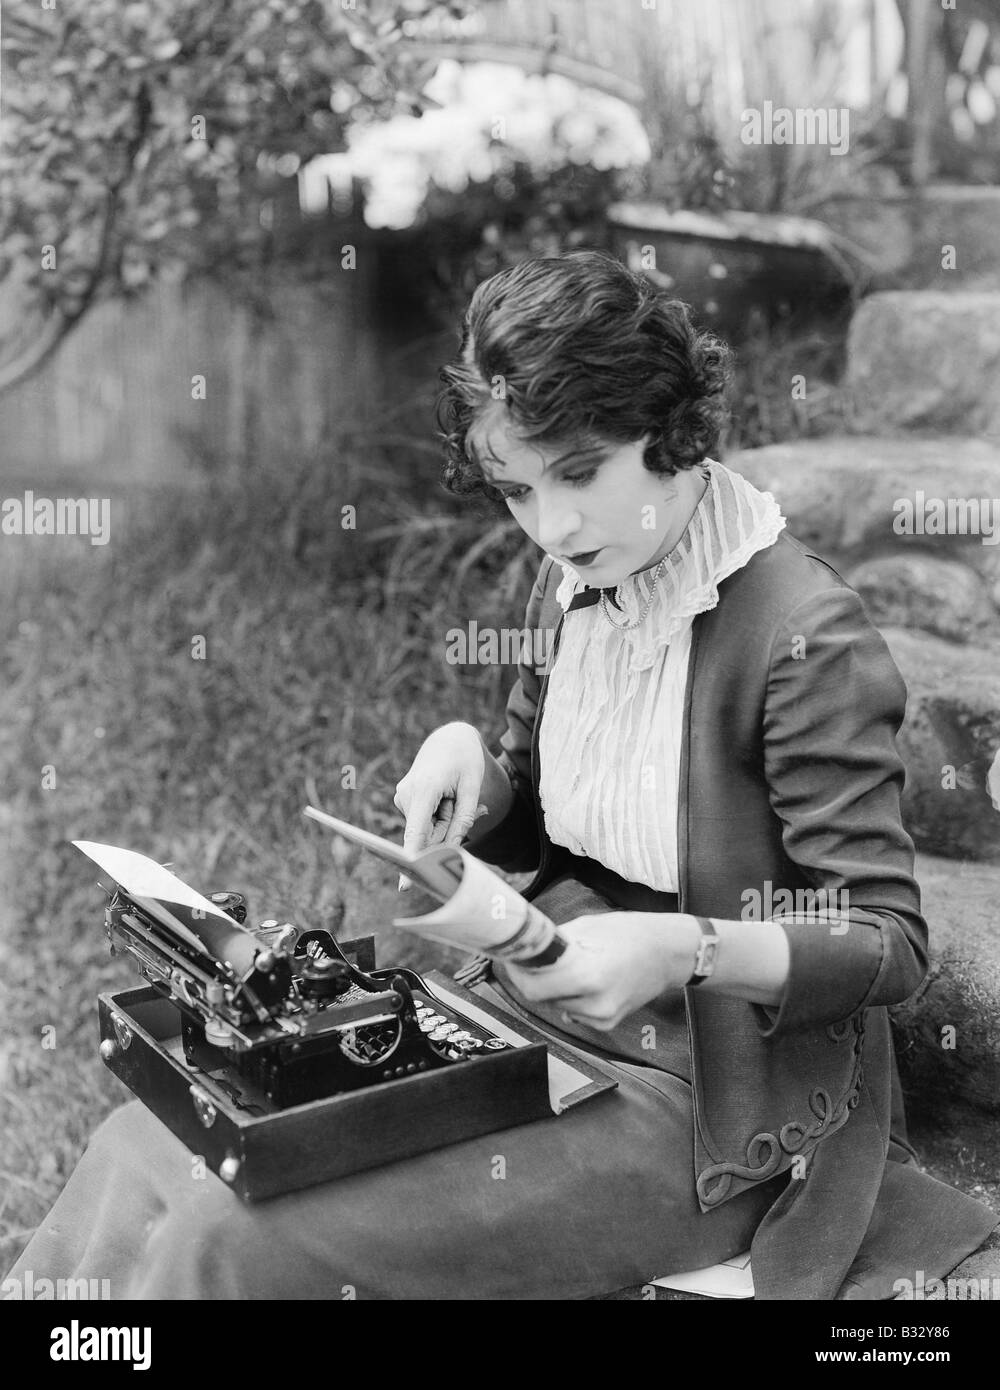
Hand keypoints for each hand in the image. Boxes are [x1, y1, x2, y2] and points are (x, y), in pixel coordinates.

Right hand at [394, 724, 489, 886]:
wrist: (449, 739)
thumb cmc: (465, 761)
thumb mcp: (472, 788)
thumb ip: (464, 820)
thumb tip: (451, 850)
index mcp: (424, 790)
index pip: (416, 833)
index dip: (413, 859)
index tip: (405, 885)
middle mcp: (406, 795)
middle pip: (428, 835)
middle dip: (448, 827)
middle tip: (459, 798)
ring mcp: (402, 798)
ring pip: (427, 830)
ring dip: (444, 820)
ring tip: (451, 794)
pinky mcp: (403, 801)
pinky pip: (424, 823)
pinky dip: (438, 816)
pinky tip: (445, 797)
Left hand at [504, 912, 701, 1030]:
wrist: (667, 954)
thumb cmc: (629, 934)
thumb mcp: (585, 928)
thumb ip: (553, 944)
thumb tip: (524, 948)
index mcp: (587, 975)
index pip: (533, 987)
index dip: (518, 972)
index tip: (512, 958)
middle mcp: (594, 1002)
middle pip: (542, 998)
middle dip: (532, 978)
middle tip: (530, 960)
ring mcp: (602, 1017)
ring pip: (556, 1005)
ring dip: (552, 987)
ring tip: (567, 965)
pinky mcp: (606, 1023)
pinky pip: (574, 1012)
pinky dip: (570, 996)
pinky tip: (584, 980)